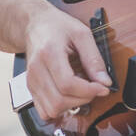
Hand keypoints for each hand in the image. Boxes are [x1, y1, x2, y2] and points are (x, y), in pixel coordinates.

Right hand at [22, 3, 112, 121]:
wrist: (35, 24)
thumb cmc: (58, 26)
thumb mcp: (82, 34)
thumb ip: (94, 58)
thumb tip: (104, 82)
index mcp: (48, 53)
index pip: (67, 84)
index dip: (89, 90)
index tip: (102, 87)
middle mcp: (36, 70)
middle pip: (60, 100)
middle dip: (83, 99)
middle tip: (94, 87)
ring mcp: (31, 81)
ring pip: (52, 109)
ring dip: (72, 105)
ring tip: (81, 89)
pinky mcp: (31, 88)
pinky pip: (44, 111)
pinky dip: (60, 108)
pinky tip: (68, 95)